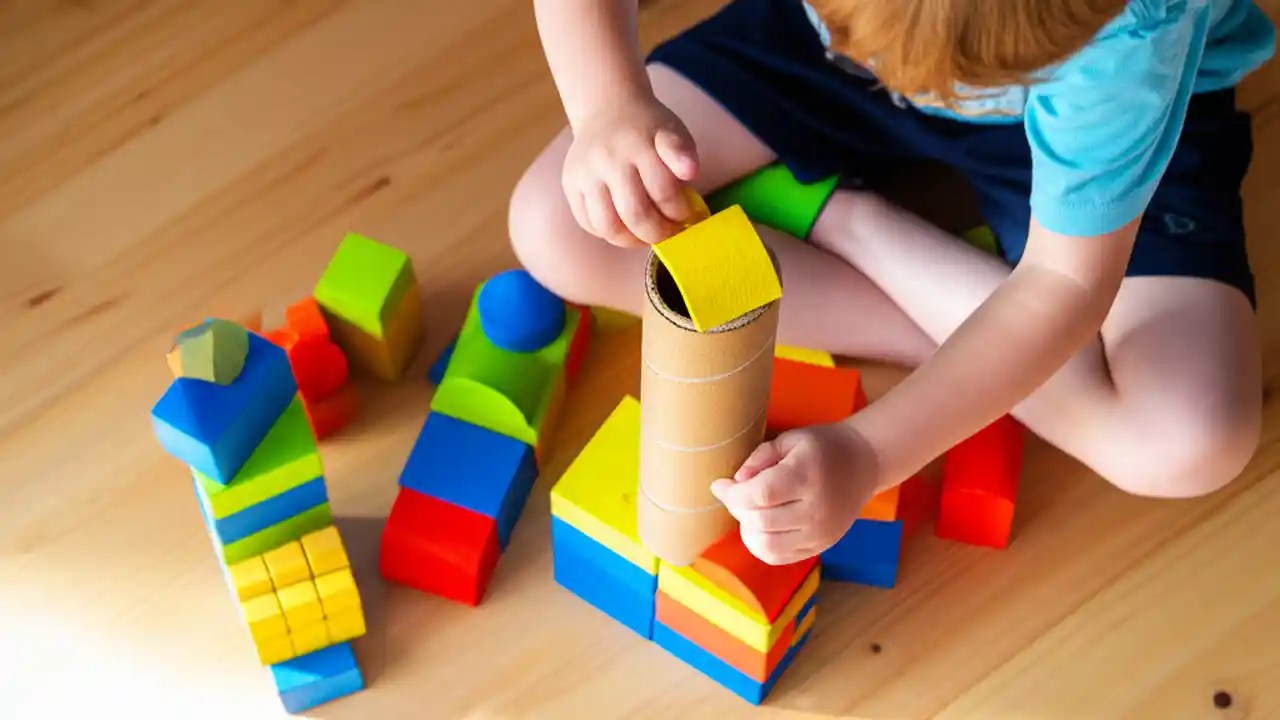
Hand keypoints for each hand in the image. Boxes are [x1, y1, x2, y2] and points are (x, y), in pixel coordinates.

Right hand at [563, 95, 699, 246]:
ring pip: (607, 227)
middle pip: (635, 214)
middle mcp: (607, 160)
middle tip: (669, 232)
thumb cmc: (647, 127)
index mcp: (637, 144)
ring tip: (646, 235)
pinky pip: (588, 223)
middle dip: (658, 233)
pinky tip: (625, 227)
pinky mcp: (570, 185)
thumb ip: (682, 152)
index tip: (687, 216)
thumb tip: (691, 172)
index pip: (663, 192)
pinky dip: (609, 234)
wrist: (607, 109)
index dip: (679, 212)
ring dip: (632, 241)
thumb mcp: (672, 130)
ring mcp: (584, 175)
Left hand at [710, 423, 877, 564]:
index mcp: (807, 475)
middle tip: (735, 494)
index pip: (760, 494)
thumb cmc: (822, 447)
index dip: (732, 493)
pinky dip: (761, 545)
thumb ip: (760, 457)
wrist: (864, 463)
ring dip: (747, 530)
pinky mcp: (821, 546)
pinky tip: (760, 527)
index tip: (719, 484)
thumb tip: (736, 482)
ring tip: (749, 511)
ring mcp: (821, 532)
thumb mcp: (790, 439)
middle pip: (760, 520)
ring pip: (767, 545)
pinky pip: (780, 556)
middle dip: (737, 508)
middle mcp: (817, 509)